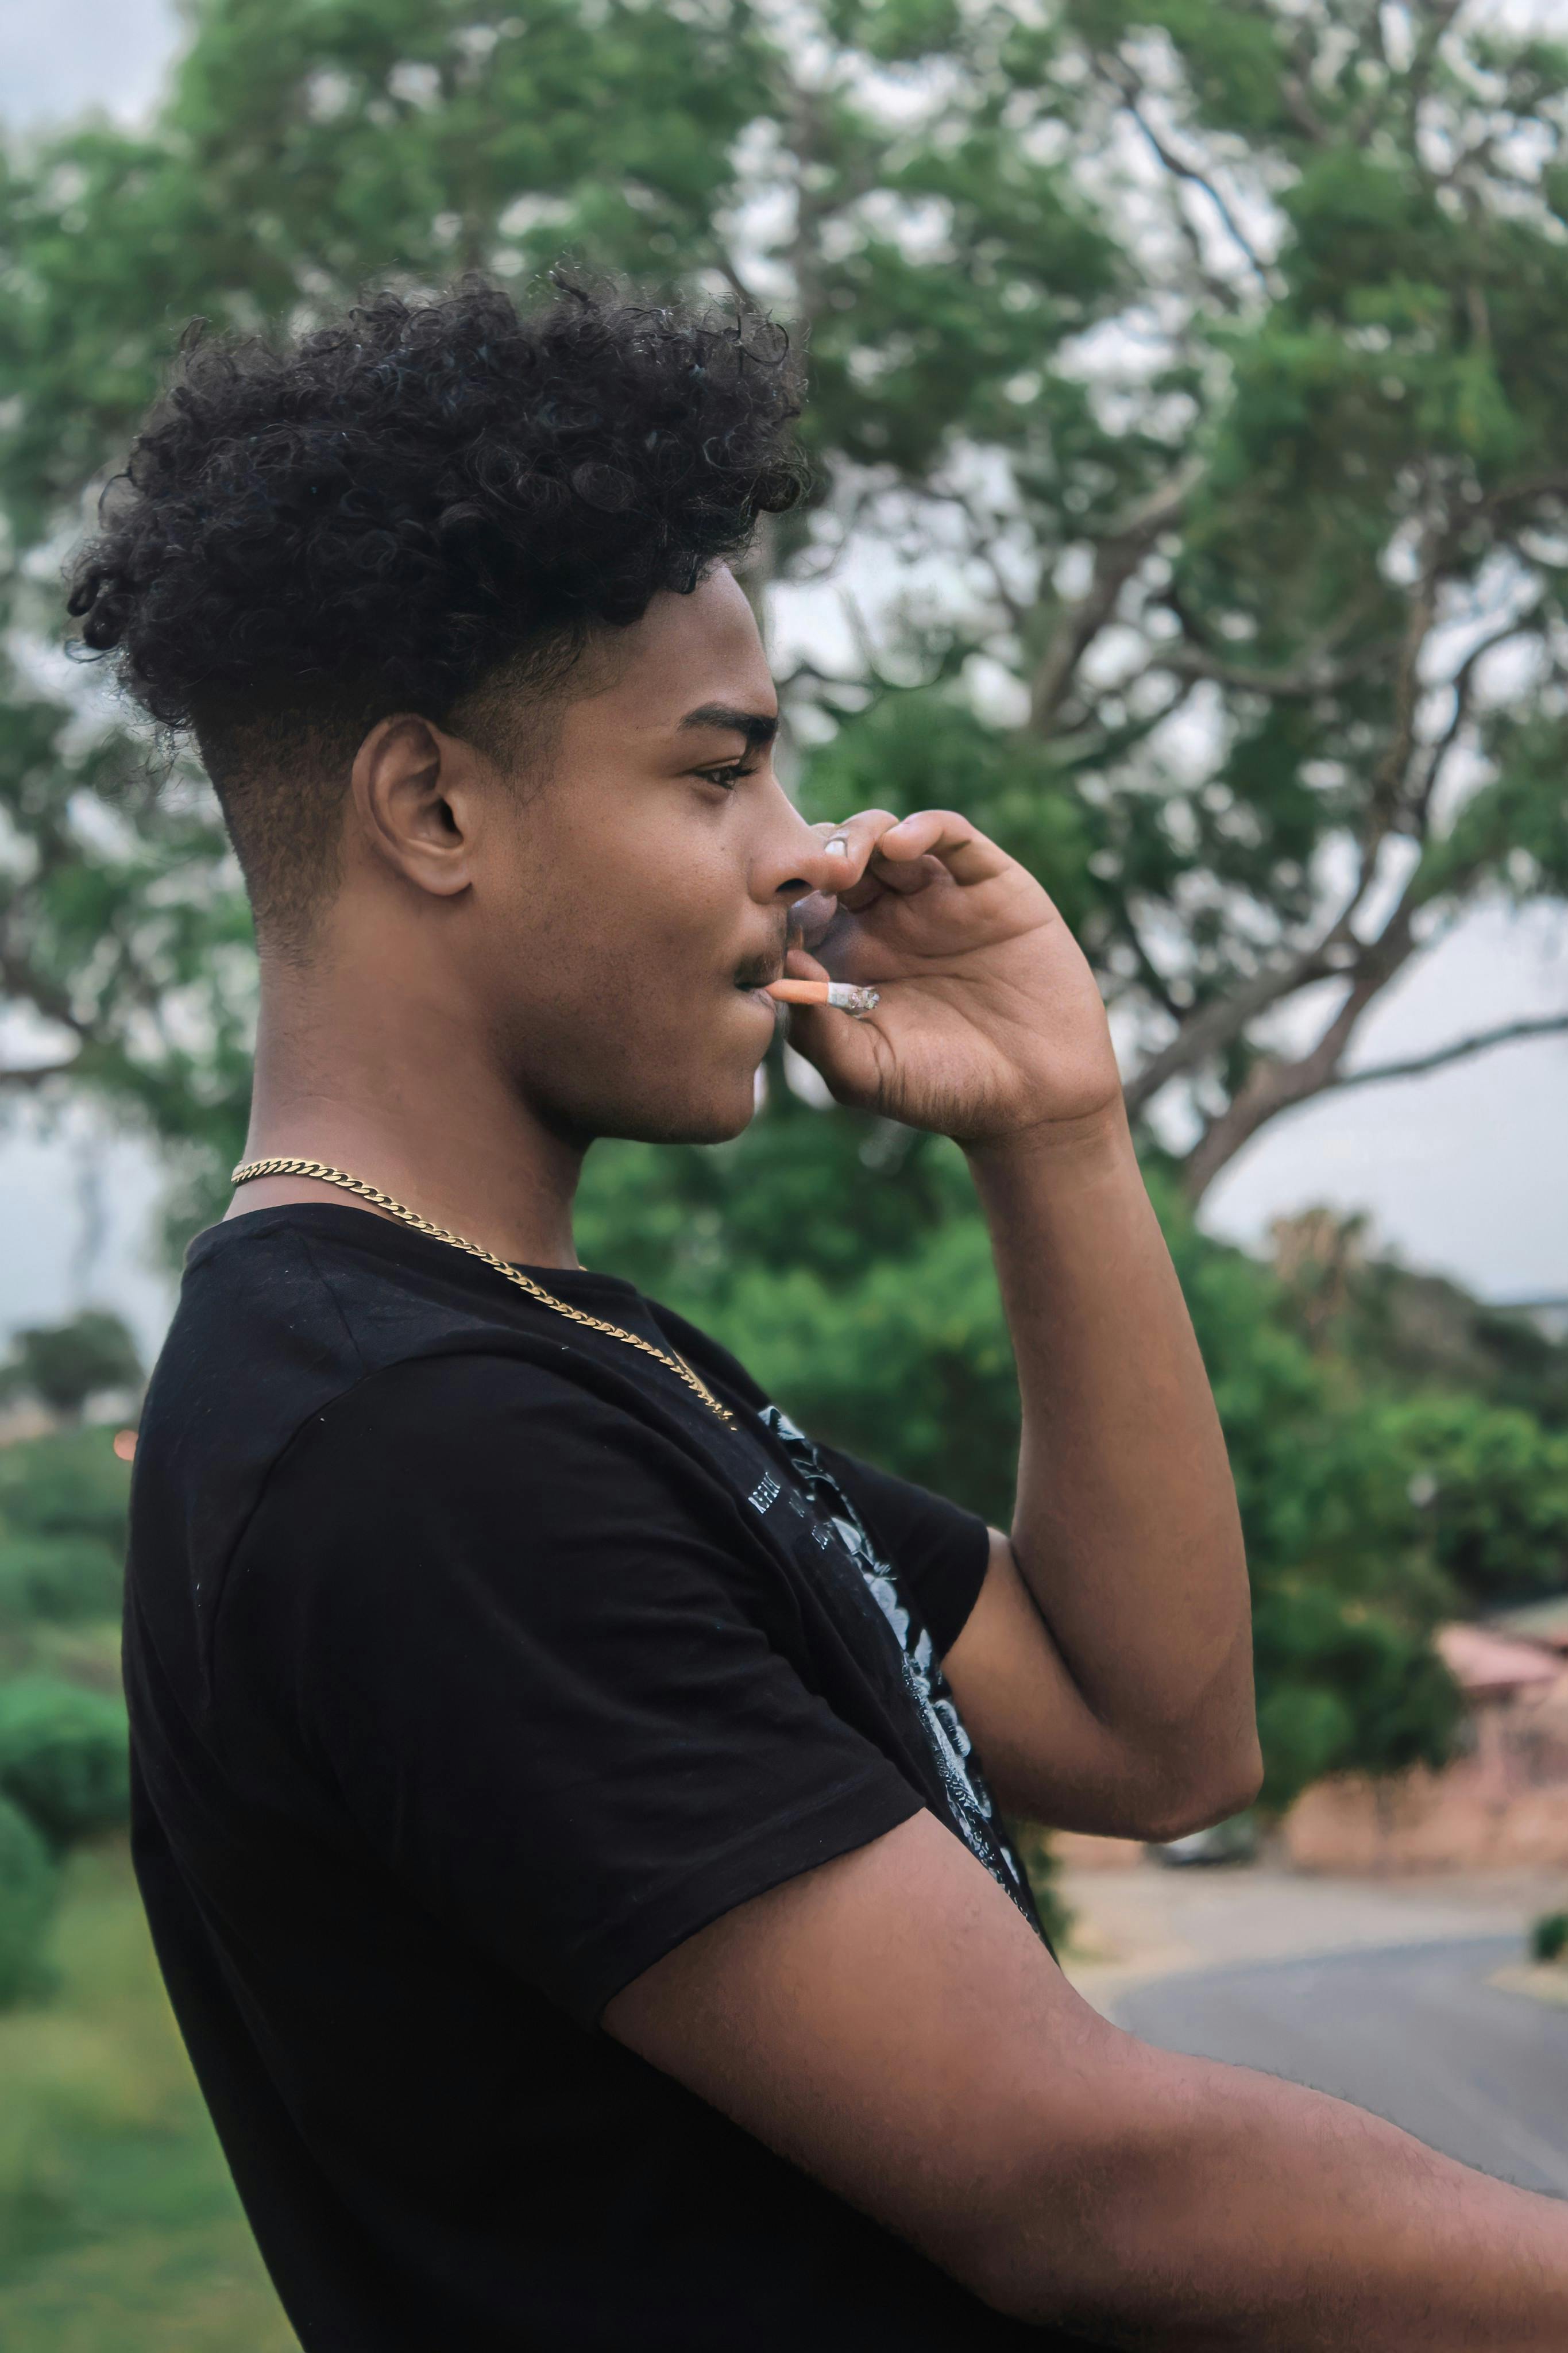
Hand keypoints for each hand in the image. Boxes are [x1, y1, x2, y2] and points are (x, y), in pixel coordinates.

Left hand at [782, 807, 1121, 1148]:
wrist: (1037, 1097)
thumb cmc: (945, 1090)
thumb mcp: (864, 1072)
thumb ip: (815, 1030)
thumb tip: (782, 969)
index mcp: (848, 956)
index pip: (798, 904)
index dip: (779, 898)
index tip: (765, 909)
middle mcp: (887, 918)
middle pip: (834, 857)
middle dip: (810, 856)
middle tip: (805, 880)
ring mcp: (938, 896)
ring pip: (884, 836)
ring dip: (856, 836)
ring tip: (843, 866)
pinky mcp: (989, 884)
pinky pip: (952, 836)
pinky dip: (923, 826)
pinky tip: (900, 844)